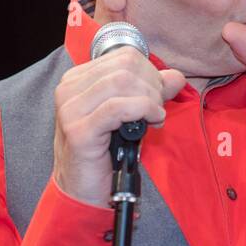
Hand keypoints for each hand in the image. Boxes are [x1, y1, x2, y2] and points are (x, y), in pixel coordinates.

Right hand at [52, 49, 185, 206]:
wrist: (84, 189)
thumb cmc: (106, 152)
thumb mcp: (131, 114)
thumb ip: (152, 92)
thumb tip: (176, 76)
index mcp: (78, 79)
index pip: (125, 56)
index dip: (151, 73)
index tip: (157, 95)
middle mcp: (69, 89)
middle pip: (126, 67)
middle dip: (153, 86)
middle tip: (158, 108)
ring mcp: (70, 109)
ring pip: (123, 82)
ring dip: (150, 99)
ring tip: (155, 117)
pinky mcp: (78, 130)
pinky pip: (118, 107)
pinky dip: (144, 110)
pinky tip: (153, 121)